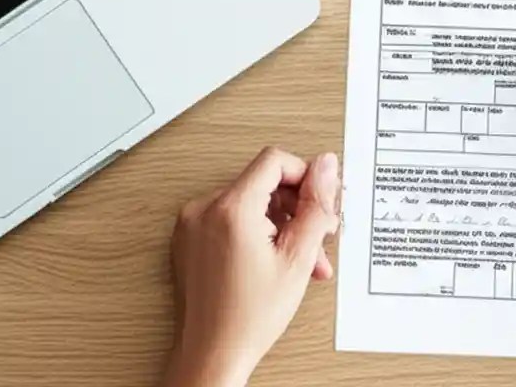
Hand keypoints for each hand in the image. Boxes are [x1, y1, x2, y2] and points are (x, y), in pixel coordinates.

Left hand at [163, 148, 340, 386]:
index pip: (274, 161)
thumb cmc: (248, 317)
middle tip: (320, 235)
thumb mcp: (298, 257)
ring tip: (302, 257)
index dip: (305, 176)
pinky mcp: (188, 239)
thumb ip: (316, 206)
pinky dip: (256, 232)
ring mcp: (192, 225)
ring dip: (281, 224)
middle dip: (297, 207)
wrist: (212, 354)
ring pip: (249, 204)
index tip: (320, 199)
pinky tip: (276, 258)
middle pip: (262, 183)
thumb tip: (326, 167)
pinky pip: (229, 220)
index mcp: (230, 209)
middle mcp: (204, 210)